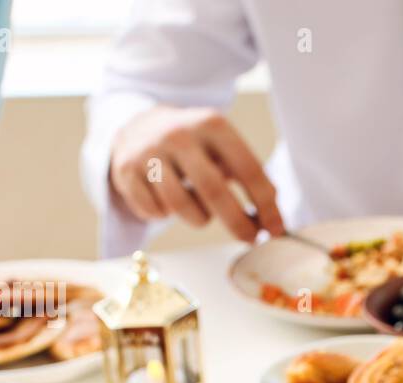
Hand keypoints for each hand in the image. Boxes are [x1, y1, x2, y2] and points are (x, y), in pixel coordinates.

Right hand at [109, 105, 283, 241]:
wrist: (136, 125)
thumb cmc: (193, 145)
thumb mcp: (220, 145)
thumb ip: (246, 174)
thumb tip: (270, 218)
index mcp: (212, 124)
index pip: (248, 169)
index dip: (266, 205)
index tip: (276, 229)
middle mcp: (179, 134)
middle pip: (214, 192)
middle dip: (238, 223)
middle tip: (250, 239)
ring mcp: (149, 151)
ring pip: (183, 207)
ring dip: (199, 218)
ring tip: (200, 209)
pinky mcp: (126, 171)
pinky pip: (156, 212)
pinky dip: (166, 215)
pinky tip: (166, 199)